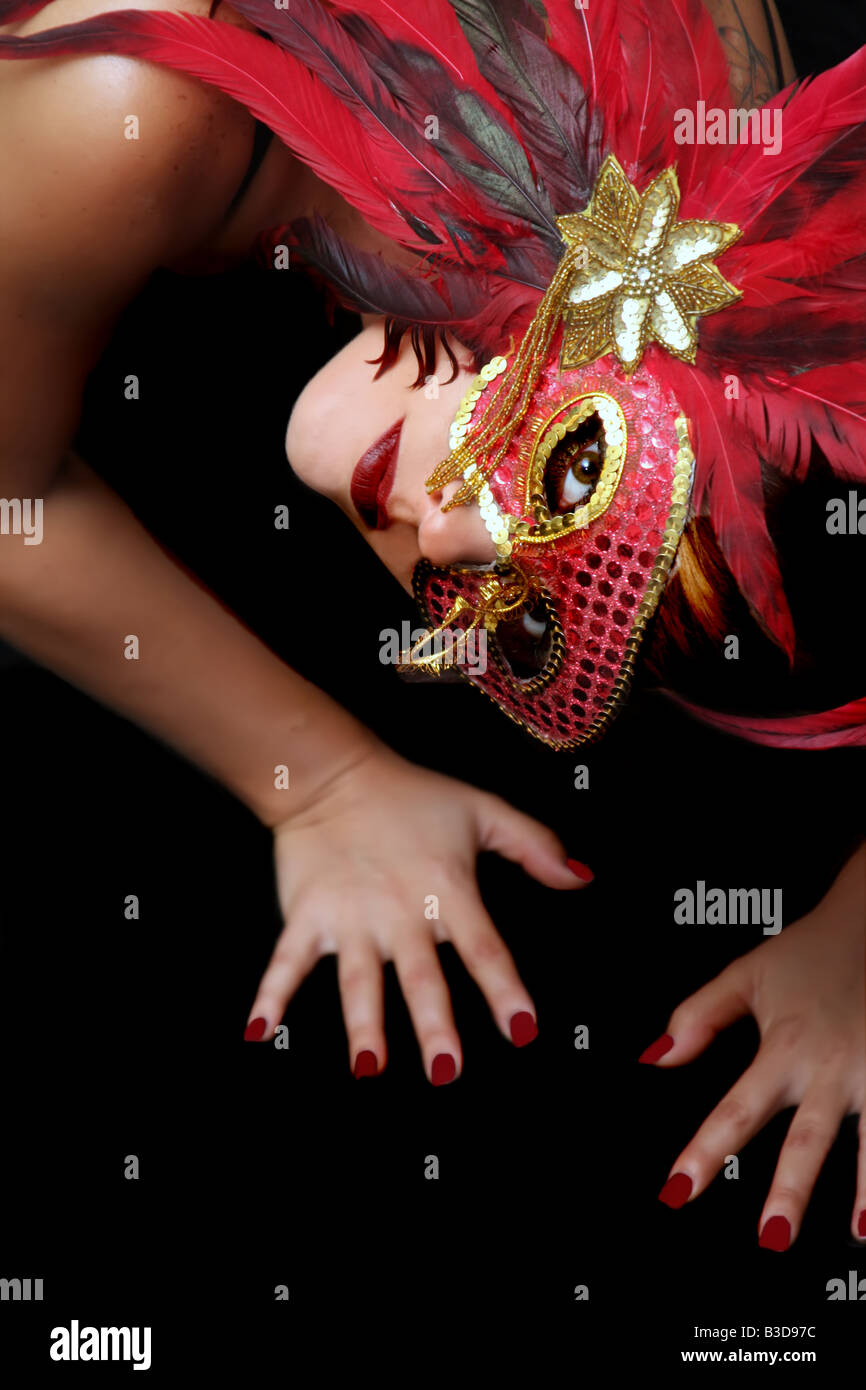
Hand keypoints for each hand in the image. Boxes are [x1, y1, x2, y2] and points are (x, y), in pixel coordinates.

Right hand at [243, 744, 591, 1081]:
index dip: (504, 989)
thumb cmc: (412, 795)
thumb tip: (582, 878)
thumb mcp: (483, 810)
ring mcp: (350, 917)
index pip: (484, 948)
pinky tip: (260, 1032)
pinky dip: (271, 995)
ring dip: (362, 1024)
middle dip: (434, 1025)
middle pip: (421, 977)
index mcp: (448, 891)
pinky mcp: (308, 916)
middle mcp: (400, 912)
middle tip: (446, 1072)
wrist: (334, 774)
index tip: (523, 1030)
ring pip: (357, 980)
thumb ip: (535, 845)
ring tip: (369, 1067)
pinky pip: (287, 962)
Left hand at [641, 845, 865, 1247]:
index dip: (704, 1151)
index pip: (735, 1110)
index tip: (678, 1189)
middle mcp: (830, 1067)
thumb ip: (699, 1017)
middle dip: (790, 1189)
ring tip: (859, 1232)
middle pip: (806, 1137)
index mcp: (784, 1047)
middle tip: (771, 1235)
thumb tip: (655, 1056)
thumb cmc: (811, 953)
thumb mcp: (746, 975)